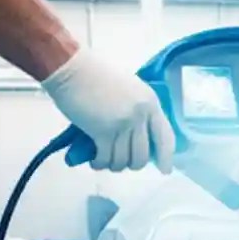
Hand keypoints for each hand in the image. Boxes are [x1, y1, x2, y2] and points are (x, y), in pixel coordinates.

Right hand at [41, 49, 175, 172]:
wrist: (72, 69)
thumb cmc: (96, 75)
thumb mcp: (129, 89)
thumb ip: (138, 110)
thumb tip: (138, 138)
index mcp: (150, 102)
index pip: (165, 135)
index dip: (166, 156)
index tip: (164, 170)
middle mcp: (140, 115)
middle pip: (143, 155)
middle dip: (131, 164)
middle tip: (119, 160)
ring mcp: (123, 124)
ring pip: (123, 160)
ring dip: (112, 164)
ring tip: (103, 158)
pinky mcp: (103, 132)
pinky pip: (106, 158)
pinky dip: (99, 163)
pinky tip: (94, 160)